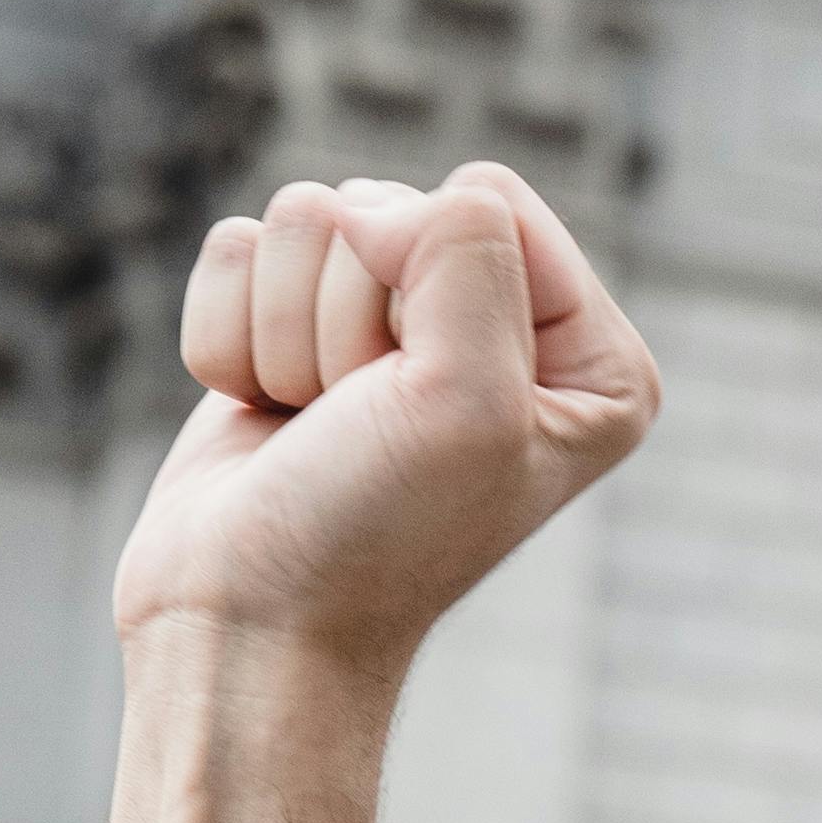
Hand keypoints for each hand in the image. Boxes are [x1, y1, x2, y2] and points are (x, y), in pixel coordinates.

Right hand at [113, 165, 660, 688]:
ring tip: (317, 427)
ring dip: (288, 334)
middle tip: (361, 424)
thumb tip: (371, 205)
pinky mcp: (292, 326)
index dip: (427, 283)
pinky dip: (231, 338)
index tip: (419, 397)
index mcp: (590, 356)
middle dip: (349, 318)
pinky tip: (266, 416)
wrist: (251, 622)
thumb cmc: (374, 532)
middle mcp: (501, 328)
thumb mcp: (467, 396)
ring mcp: (390, 325)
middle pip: (388, 203)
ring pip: (305, 220)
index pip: (486, 200)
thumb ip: (466, 252)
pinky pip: (236, 249)